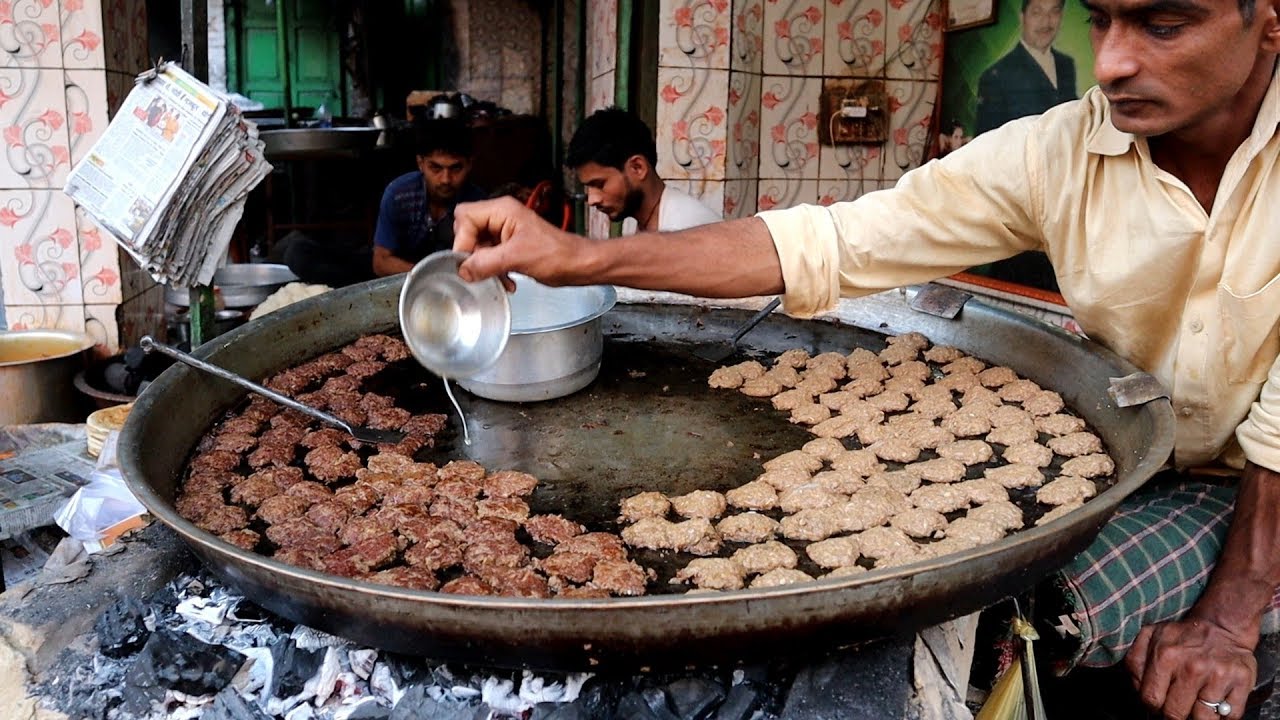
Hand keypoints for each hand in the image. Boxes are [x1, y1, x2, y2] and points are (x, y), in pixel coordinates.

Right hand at [452, 197, 589, 289]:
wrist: (577, 265)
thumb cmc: (559, 254)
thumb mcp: (517, 258)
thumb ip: (486, 262)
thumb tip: (463, 269)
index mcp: (502, 210)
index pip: (465, 217)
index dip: (463, 240)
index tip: (468, 261)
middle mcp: (501, 217)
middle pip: (467, 232)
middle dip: (473, 255)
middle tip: (481, 269)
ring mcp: (505, 232)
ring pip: (478, 247)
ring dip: (484, 267)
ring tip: (499, 278)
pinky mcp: (509, 247)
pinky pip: (489, 257)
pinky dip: (493, 271)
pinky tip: (506, 281)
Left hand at [1125, 618, 1256, 718]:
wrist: (1222, 626)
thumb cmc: (1182, 637)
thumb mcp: (1150, 637)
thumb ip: (1135, 662)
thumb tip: (1137, 688)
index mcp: (1166, 656)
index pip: (1151, 699)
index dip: (1152, 706)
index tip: (1158, 704)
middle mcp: (1193, 667)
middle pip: (1175, 713)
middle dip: (1173, 714)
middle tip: (1176, 706)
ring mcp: (1219, 676)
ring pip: (1202, 719)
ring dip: (1197, 717)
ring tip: (1195, 704)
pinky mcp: (1242, 682)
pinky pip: (1230, 717)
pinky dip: (1222, 716)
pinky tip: (1215, 703)